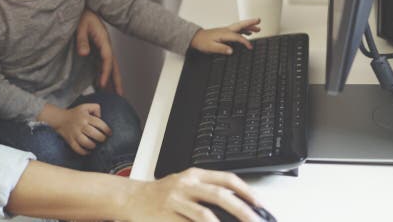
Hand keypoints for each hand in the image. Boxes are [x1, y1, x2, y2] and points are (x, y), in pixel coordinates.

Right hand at [47, 103, 111, 155]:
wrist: (60, 118)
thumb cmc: (75, 113)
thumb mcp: (85, 106)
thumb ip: (95, 108)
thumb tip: (101, 117)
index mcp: (85, 117)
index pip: (99, 124)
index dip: (106, 129)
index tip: (109, 133)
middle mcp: (80, 125)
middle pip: (93, 133)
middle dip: (101, 138)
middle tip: (103, 139)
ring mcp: (75, 133)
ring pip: (85, 142)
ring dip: (92, 145)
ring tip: (95, 145)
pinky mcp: (70, 140)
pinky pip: (77, 148)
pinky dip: (83, 152)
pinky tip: (88, 152)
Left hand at [76, 9, 123, 94]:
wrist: (84, 8)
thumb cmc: (83, 15)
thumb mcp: (81, 26)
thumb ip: (82, 40)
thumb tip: (84, 53)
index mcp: (103, 40)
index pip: (107, 59)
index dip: (106, 73)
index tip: (103, 84)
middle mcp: (105, 46)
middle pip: (113, 66)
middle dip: (117, 81)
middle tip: (120, 96)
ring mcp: (102, 49)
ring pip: (109, 68)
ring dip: (111, 81)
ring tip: (113, 96)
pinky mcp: (97, 50)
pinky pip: (101, 66)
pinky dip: (102, 76)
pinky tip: (100, 85)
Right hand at [127, 167, 260, 221]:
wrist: (132, 198)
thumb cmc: (162, 194)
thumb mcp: (185, 185)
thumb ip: (207, 192)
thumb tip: (237, 207)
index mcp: (194, 175)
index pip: (225, 179)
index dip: (246, 191)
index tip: (259, 204)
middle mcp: (186, 185)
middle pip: (219, 195)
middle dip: (242, 210)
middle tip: (256, 221)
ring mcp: (176, 201)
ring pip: (205, 214)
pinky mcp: (167, 216)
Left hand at [190, 18, 260, 54]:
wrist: (195, 38)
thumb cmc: (202, 42)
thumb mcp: (210, 47)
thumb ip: (221, 49)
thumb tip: (231, 51)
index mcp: (224, 34)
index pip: (238, 37)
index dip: (245, 42)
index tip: (250, 47)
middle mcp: (226, 30)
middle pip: (240, 25)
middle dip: (250, 23)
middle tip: (259, 21)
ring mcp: (225, 30)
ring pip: (239, 27)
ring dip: (249, 26)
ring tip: (258, 28)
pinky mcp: (224, 32)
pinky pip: (237, 29)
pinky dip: (244, 30)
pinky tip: (247, 32)